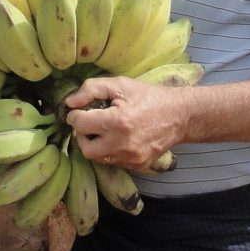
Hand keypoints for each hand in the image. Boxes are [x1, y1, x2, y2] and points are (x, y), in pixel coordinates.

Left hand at [65, 76, 188, 170]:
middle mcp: (122, 144)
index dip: (75, 116)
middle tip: (90, 123)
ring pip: (98, 158)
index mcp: (117, 121)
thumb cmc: (149, 96)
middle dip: (83, 135)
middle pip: (85, 148)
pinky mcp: (138, 166)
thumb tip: (69, 103)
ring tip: (105, 131)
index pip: (80, 124)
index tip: (80, 111)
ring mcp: (131, 158)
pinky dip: (111, 152)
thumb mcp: (121, 84)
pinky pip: (114, 162)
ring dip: (96, 144)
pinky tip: (119, 139)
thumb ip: (91, 89)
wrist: (180, 116)